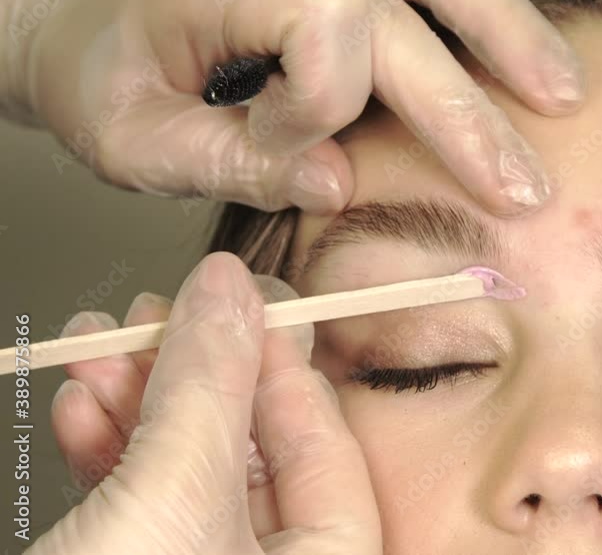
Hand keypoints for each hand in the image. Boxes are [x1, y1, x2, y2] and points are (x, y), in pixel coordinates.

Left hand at [6, 0, 583, 215]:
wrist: (80, 11)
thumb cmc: (103, 71)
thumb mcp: (135, 137)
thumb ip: (232, 161)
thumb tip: (335, 184)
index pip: (323, 41)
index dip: (311, 112)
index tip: (277, 144)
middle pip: (412, 20)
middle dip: (471, 113)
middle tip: (523, 188)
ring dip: (511, 36)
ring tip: (564, 93)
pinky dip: (487, 3)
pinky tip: (540, 26)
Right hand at [34, 253, 380, 553]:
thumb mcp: (177, 489)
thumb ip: (211, 385)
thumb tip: (229, 293)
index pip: (327, 448)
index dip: (283, 366)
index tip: (245, 303)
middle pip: (252, 449)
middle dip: (193, 374)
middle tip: (159, 317)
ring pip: (189, 467)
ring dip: (135, 400)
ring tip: (98, 350)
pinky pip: (142, 501)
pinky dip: (108, 450)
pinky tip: (80, 407)